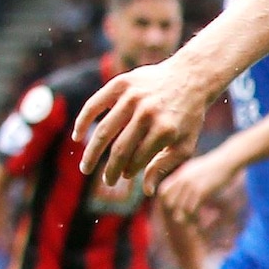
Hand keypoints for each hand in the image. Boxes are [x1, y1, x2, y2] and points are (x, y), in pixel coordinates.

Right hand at [74, 57, 218, 189]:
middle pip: (120, 149)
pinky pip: (94, 105)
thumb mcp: (185, 144)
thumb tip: (147, 191)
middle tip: (105, 182)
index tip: (122, 178)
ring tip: (86, 167)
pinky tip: (77, 137)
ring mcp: (134, 97)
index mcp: (166, 130)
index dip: (128, 171)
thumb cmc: (187, 117)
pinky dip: (83, 122)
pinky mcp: (121, 84)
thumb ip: (165, 166)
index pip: (139, 159)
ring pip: (105, 130)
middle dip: (110, 169)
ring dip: (92, 152)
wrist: (191, 77)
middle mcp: (149, 113)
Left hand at [157, 153, 242, 231]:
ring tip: (191, 224)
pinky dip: (194, 217)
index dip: (166, 201)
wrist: (227, 161)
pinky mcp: (202, 191)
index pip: (164, 191)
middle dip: (174, 211)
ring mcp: (191, 186)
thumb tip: (184, 182)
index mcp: (180, 174)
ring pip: (181, 207)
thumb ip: (187, 176)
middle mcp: (182, 180)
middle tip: (181, 219)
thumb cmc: (215, 165)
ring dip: (185, 218)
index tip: (173, 208)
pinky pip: (192, 208)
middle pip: (170, 201)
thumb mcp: (196, 168)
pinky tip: (199, 222)